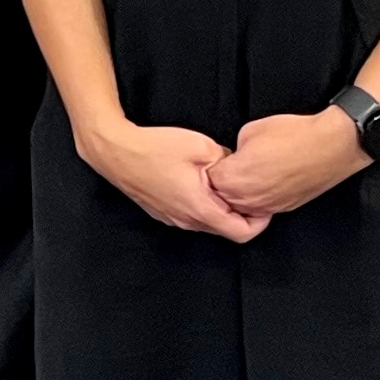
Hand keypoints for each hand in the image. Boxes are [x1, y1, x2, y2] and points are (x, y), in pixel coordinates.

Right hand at [84, 117, 264, 243]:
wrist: (116, 151)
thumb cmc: (153, 149)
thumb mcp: (202, 146)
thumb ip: (226, 161)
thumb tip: (235, 167)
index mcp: (200, 208)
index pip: (242, 233)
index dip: (260, 222)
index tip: (264, 205)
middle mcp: (187, 220)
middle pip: (226, 230)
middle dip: (242, 214)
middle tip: (248, 190)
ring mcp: (173, 218)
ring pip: (208, 223)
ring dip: (221, 209)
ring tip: (224, 184)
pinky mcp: (163, 212)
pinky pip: (191, 216)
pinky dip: (203, 205)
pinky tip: (201, 183)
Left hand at [208, 108, 369, 220]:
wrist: (331, 146)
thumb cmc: (294, 136)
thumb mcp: (249, 131)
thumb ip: (234, 150)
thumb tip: (234, 157)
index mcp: (233, 179)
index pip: (206, 180)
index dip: (211, 166)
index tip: (217, 159)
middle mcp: (248, 199)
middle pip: (221, 198)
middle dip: (222, 184)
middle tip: (230, 167)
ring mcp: (267, 207)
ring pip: (241, 207)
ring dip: (239, 193)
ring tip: (249, 173)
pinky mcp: (284, 208)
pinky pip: (261, 207)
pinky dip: (259, 197)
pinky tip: (266, 180)